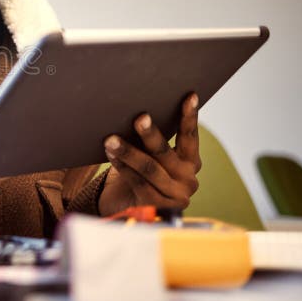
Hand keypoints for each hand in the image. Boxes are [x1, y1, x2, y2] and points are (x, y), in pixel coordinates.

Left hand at [98, 93, 201, 215]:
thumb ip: (150, 140)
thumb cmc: (136, 169)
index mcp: (191, 162)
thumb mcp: (149, 153)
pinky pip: (137, 181)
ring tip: (111, 138)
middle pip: (165, 152)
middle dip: (150, 134)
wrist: (123, 201)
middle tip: (139, 118)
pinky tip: (110, 154)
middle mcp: (188, 179)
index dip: (190, 116)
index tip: (190, 95)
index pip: (190, 137)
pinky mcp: (156, 205)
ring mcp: (174, 195)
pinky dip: (122, 166)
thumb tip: (137, 112)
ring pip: (149, 168)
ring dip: (128, 151)